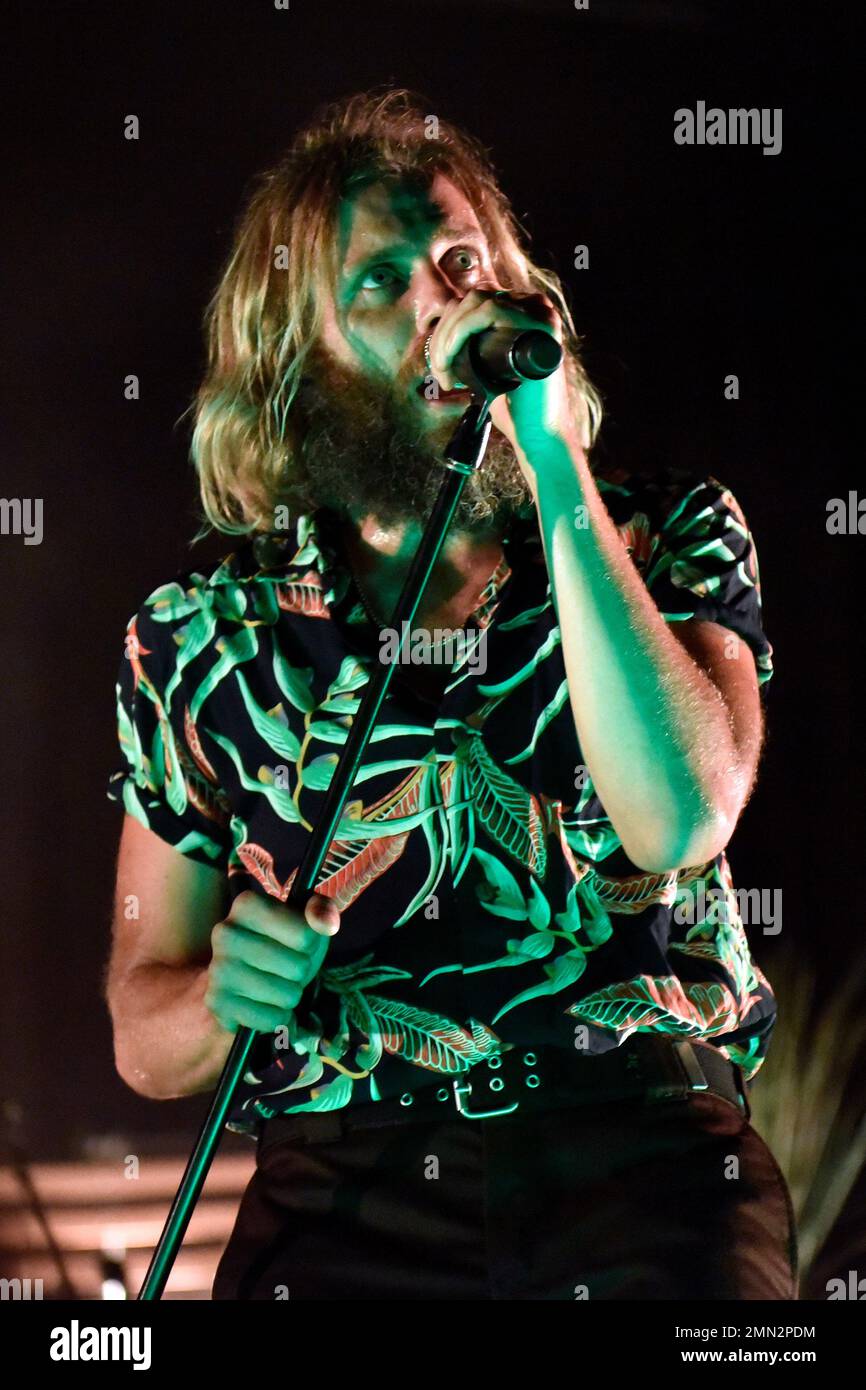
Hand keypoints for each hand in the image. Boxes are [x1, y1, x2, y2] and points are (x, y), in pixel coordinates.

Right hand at [205, 889, 339, 1034]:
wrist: (241, 980)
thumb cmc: (281, 946)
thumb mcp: (306, 923)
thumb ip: (321, 912)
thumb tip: (325, 921)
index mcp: (247, 903)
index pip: (306, 935)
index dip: (310, 945)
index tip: (296, 943)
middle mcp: (226, 932)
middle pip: (298, 967)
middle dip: (300, 973)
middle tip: (285, 969)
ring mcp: (218, 968)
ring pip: (287, 996)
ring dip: (290, 996)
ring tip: (275, 986)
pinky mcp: (217, 1002)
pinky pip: (272, 1020)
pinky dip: (278, 1018)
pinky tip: (266, 1006)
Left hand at [426, 284, 578, 475]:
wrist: (537, 431)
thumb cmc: (512, 404)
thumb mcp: (486, 367)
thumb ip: (471, 346)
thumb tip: (438, 337)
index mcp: (522, 311)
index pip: (473, 302)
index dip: (447, 328)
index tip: (439, 365)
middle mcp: (534, 306)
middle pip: (472, 299)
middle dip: (444, 333)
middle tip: (440, 372)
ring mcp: (540, 313)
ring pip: (476, 302)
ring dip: (449, 334)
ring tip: (445, 371)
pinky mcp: (540, 327)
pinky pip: (491, 310)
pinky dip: (462, 330)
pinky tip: (451, 355)